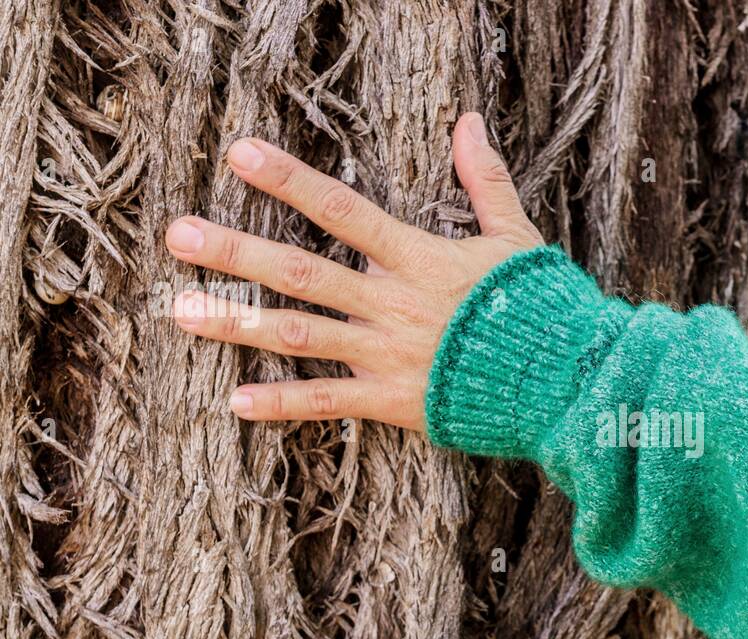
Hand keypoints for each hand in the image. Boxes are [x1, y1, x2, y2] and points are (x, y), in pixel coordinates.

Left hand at [165, 112, 542, 431]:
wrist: (566, 380)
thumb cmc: (541, 307)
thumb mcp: (517, 237)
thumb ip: (485, 181)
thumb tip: (468, 120)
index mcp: (419, 258)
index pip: (342, 210)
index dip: (289, 179)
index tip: (239, 153)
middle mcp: (392, 303)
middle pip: (300, 271)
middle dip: (236, 250)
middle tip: (177, 234)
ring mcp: (388, 354)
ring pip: (298, 333)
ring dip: (236, 322)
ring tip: (180, 312)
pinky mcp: (395, 402)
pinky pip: (328, 402)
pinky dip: (282, 403)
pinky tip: (234, 401)